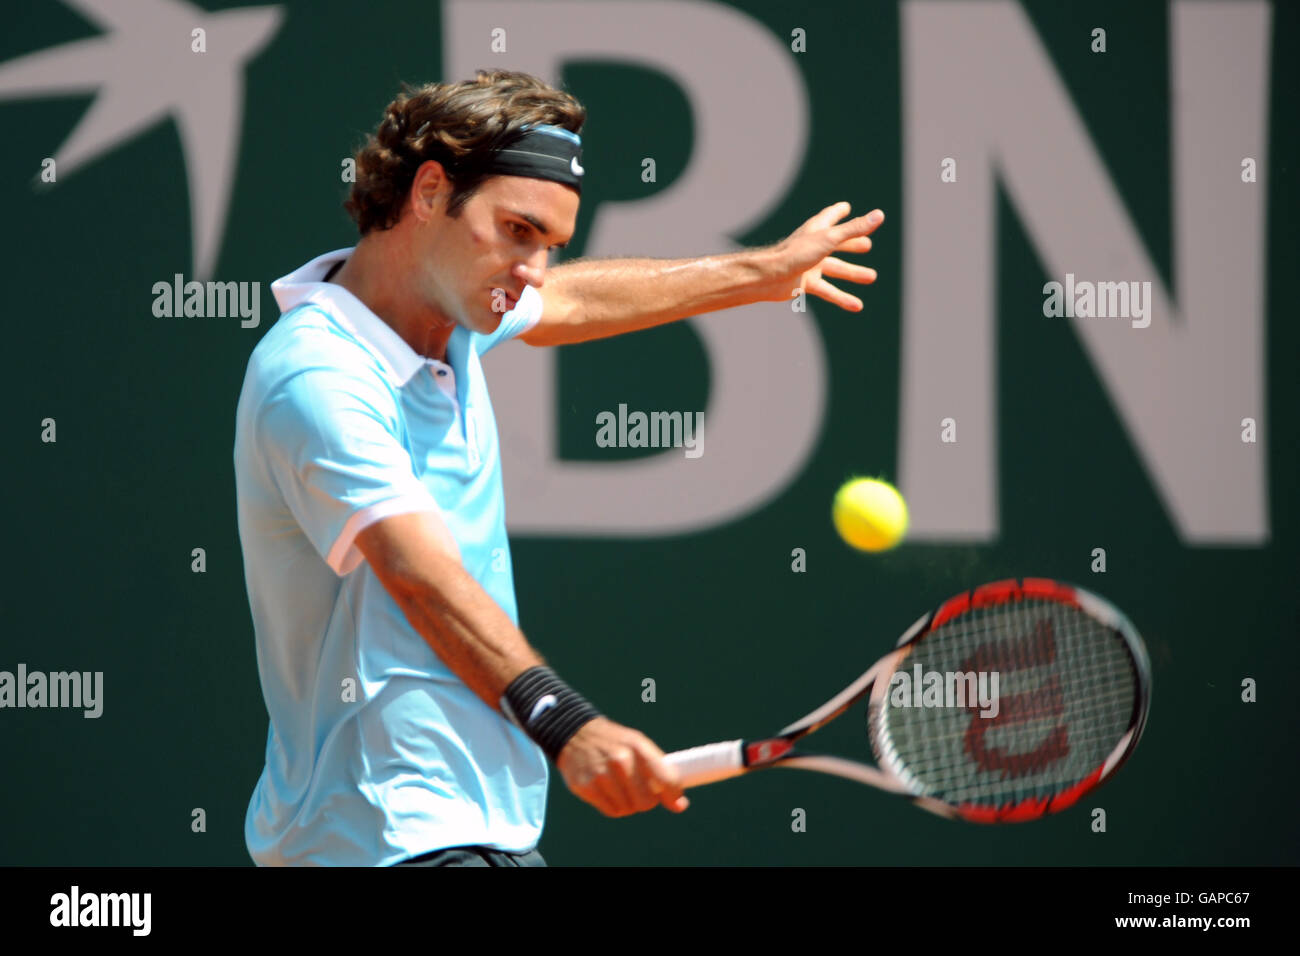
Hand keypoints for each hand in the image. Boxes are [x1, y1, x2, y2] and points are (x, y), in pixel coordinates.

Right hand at [555, 717, 689, 816]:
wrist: (576, 734)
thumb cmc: (614, 743)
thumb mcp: (638, 745)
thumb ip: (660, 771)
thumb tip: (680, 805)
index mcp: (637, 746)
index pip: (665, 779)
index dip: (673, 795)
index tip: (677, 803)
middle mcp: (620, 759)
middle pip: (646, 802)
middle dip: (646, 801)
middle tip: (640, 791)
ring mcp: (601, 773)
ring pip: (628, 809)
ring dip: (628, 803)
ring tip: (620, 787)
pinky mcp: (586, 786)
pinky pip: (612, 811)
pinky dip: (613, 806)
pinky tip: (608, 791)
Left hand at [757, 201, 882, 310]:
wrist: (769, 278)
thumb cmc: (796, 253)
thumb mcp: (830, 239)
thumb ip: (854, 229)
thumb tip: (879, 215)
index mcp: (817, 229)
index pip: (831, 216)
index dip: (839, 211)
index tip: (845, 207)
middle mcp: (813, 245)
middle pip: (836, 243)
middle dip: (851, 244)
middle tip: (867, 245)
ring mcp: (809, 265)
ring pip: (835, 268)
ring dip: (853, 272)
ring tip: (872, 276)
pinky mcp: (805, 283)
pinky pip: (828, 290)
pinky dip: (842, 297)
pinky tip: (857, 306)